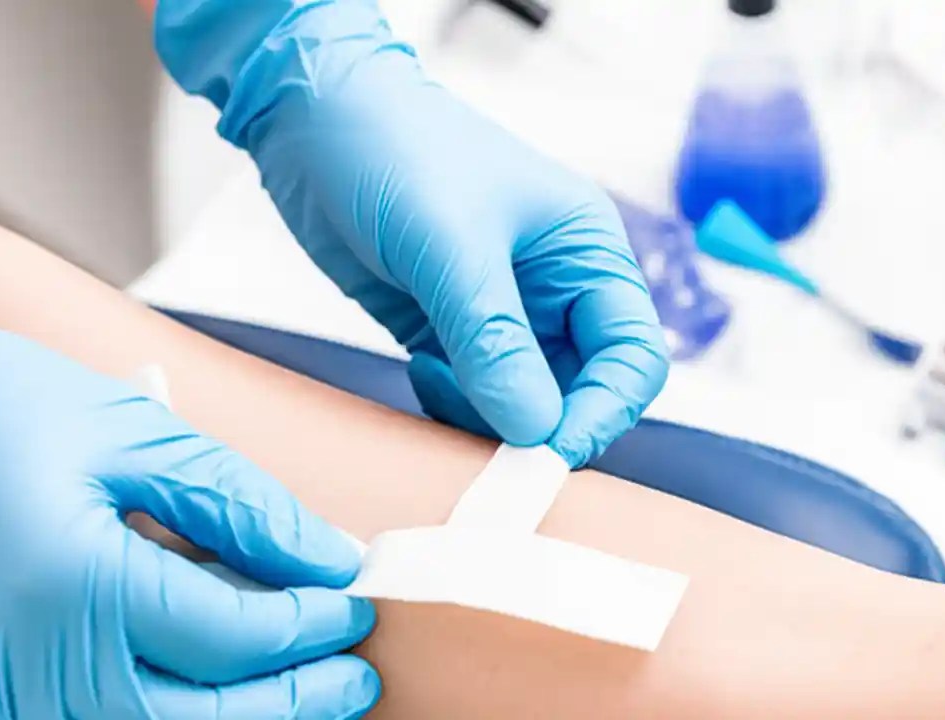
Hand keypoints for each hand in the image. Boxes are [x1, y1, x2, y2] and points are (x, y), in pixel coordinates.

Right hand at [0, 249, 378, 718]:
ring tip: (304, 687)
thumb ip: (241, 505)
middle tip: (355, 668)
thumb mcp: (135, 431)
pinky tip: (219, 686)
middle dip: (295, 704)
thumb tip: (328, 556)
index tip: (355, 597)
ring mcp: (5, 697)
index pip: (232, 638)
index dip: (311, 624)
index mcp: (75, 584)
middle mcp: (36, 665)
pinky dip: (172, 718)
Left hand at [156, 1, 668, 466]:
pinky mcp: (450, 326)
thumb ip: (495, 340)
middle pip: (583, 388)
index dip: (604, 410)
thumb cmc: (394, 147)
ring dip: (490, 417)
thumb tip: (537, 429)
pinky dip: (454, 402)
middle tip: (492, 450)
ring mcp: (502, 310)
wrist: (311, 117)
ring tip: (440, 388)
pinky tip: (420, 371)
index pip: (633, 354)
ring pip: (525, 399)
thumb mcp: (450, 245)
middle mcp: (555, 285)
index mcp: (585, 249)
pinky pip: (474, 390)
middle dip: (544, 423)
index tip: (548, 450)